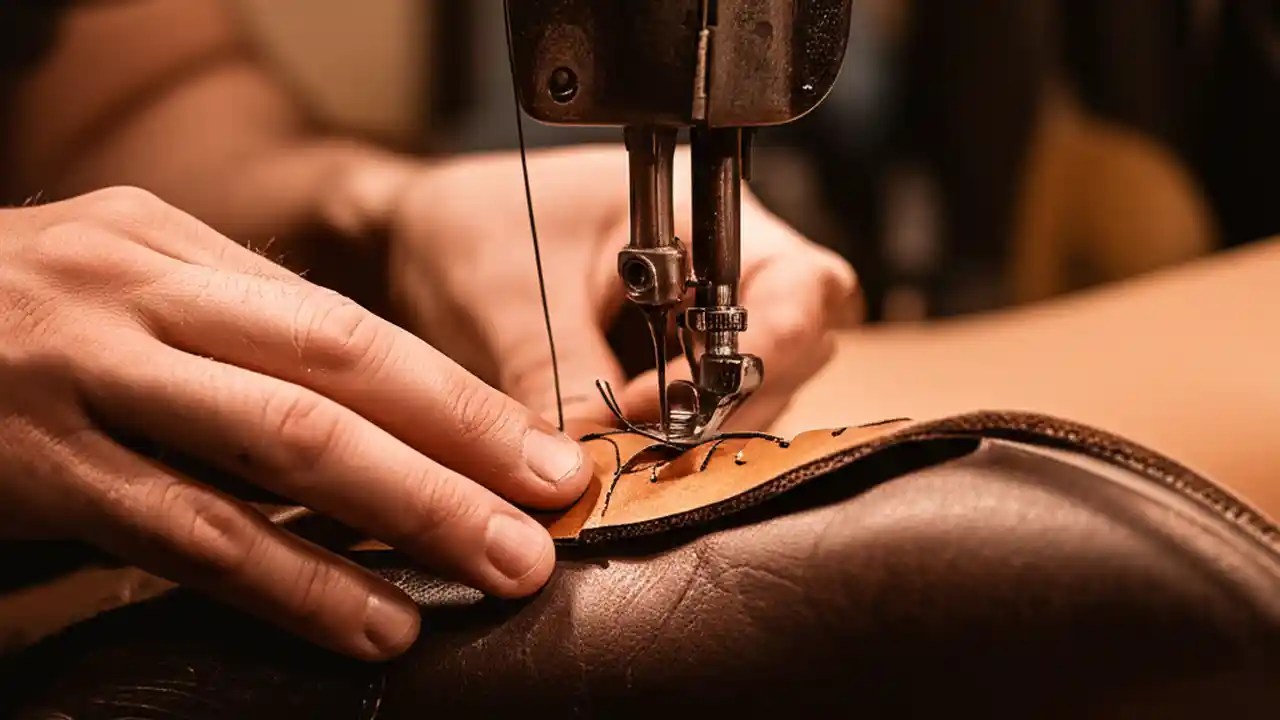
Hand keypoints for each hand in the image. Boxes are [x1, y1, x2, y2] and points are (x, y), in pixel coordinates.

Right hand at [0, 187, 591, 660]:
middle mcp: (140, 297)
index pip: (347, 326)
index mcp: (172, 247)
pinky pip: (191, 534)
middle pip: (339, 371)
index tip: (537, 451)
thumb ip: (235, 334)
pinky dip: (294, 583)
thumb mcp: (121, 288)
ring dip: (409, 513)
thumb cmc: (10, 317)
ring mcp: (87, 382)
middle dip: (459, 445)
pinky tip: (371, 620)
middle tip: (551, 508)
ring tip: (499, 567)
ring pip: (282, 446)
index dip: (453, 396)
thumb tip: (375, 406)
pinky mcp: (42, 471)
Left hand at [383, 145, 859, 430]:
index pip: (804, 285)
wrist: (421, 241)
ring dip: (695, 434)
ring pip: (751, 399)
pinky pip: (701, 420)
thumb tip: (590, 472)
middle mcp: (723, 270)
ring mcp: (703, 324)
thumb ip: (562, 380)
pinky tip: (616, 452)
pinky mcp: (672, 369)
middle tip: (639, 436)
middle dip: (726, 407)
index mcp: (705, 216)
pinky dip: (666, 444)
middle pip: (791, 355)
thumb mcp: (513, 300)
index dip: (768, 350)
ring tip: (614, 444)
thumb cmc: (470, 229)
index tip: (685, 395)